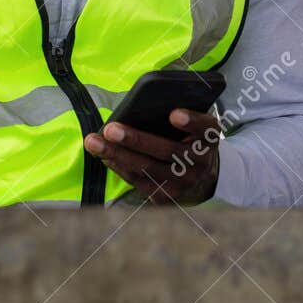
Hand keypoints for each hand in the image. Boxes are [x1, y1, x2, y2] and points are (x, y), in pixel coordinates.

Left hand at [83, 109, 221, 204]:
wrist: (202, 180)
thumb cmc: (190, 141)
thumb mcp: (195, 127)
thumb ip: (181, 115)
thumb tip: (147, 104)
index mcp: (209, 139)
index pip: (205, 128)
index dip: (191, 122)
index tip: (174, 114)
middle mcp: (199, 163)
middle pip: (166, 151)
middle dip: (135, 140)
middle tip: (110, 129)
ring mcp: (183, 183)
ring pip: (146, 168)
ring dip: (116, 155)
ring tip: (94, 142)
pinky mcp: (167, 197)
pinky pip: (138, 181)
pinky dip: (119, 167)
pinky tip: (103, 156)